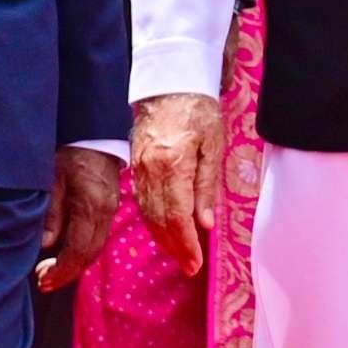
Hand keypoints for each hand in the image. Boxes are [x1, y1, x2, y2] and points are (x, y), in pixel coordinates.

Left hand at [38, 145, 122, 292]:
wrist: (95, 133)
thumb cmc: (70, 152)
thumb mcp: (53, 178)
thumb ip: (52, 212)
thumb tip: (46, 244)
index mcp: (92, 206)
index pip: (80, 250)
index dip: (62, 270)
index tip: (44, 279)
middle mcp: (106, 213)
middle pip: (90, 254)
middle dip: (67, 273)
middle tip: (43, 281)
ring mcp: (111, 211)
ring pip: (95, 248)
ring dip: (74, 265)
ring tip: (50, 272)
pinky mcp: (109, 208)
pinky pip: (97, 238)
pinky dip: (81, 252)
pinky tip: (65, 254)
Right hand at [129, 92, 219, 276]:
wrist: (168, 80)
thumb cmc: (198, 109)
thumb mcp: (213, 146)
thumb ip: (206, 186)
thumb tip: (204, 223)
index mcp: (172, 165)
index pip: (176, 216)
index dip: (185, 244)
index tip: (195, 263)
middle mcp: (150, 171)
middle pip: (159, 220)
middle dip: (174, 247)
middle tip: (189, 266)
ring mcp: (138, 168)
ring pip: (147, 213)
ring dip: (163, 237)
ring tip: (179, 253)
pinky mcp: (134, 164)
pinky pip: (142, 200)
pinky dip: (153, 220)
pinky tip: (164, 229)